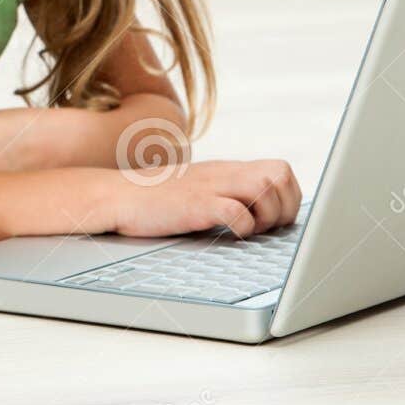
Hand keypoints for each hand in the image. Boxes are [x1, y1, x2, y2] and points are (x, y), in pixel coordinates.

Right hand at [106, 159, 301, 238]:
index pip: (281, 170)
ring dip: (267, 215)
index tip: (275, 219)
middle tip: (266, 226)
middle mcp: (223, 173)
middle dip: (284, 206)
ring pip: (265, 188)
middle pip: (281, 175)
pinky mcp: (196, 204)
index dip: (289, 196)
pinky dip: (242, 227)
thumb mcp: (197, 187)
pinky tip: (228, 234)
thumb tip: (257, 211)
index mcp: (227, 170)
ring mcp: (210, 186)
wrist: (116, 195)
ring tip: (249, 230)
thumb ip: (225, 191)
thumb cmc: (154, 199)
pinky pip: (236, 211)